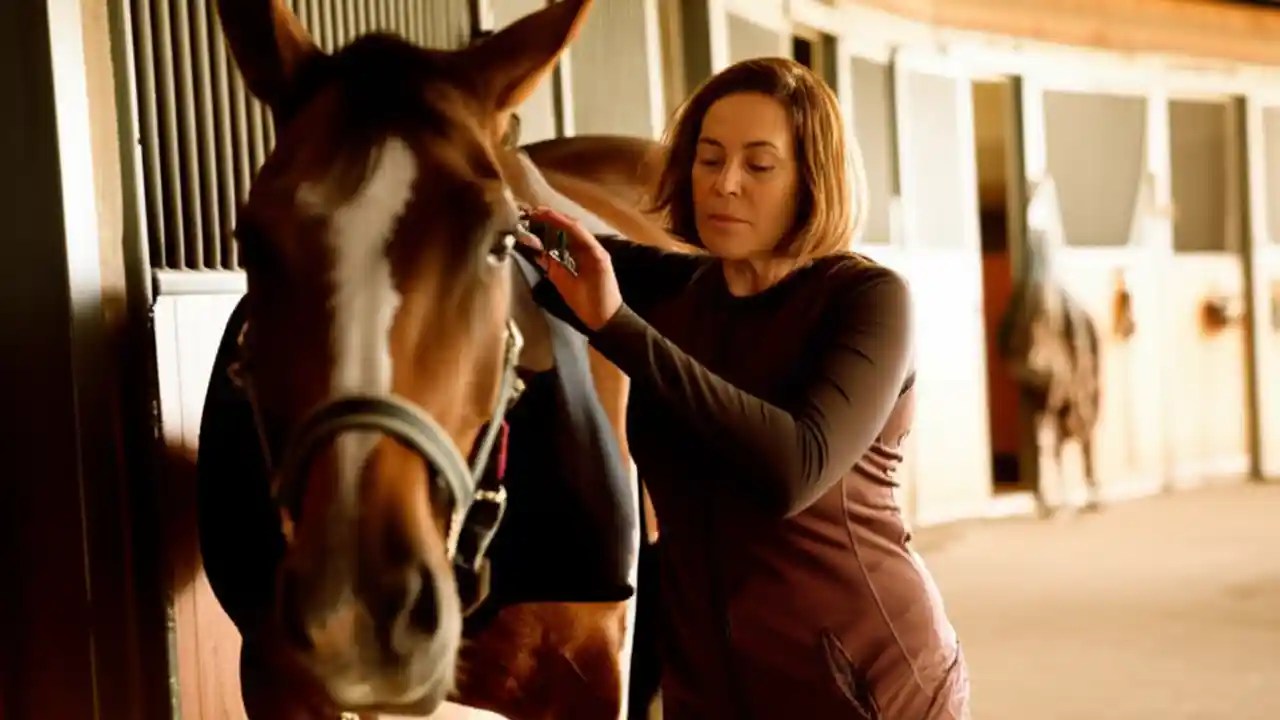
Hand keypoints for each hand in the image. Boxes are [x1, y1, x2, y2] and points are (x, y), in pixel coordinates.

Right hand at [521, 206, 622, 331]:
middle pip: (575, 228)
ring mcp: (595, 254)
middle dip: (555, 219)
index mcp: (594, 254)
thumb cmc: (591, 305)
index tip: (538, 212)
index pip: (574, 229)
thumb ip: (554, 269)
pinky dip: (562, 240)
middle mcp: (596, 249)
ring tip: (538, 222)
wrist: (610, 319)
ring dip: (558, 228)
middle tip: (534, 214)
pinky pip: (575, 245)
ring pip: (575, 235)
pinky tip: (550, 238)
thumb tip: (538, 253)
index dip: (555, 219)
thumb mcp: (569, 288)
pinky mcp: (591, 261)